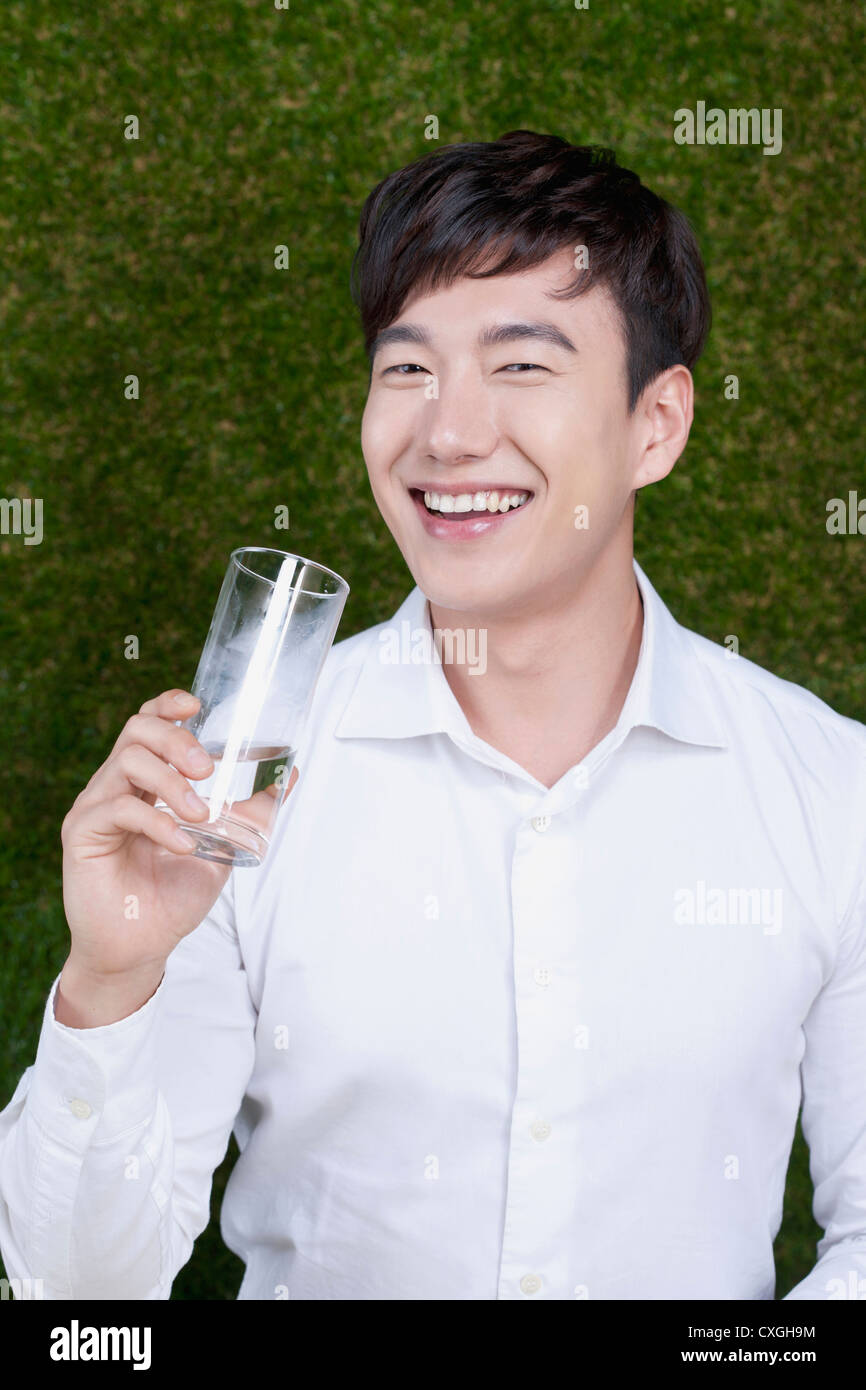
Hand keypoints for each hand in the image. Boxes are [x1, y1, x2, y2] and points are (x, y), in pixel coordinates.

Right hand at [60, 688, 298, 982]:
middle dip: (178, 740)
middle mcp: (115, 786)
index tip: (196, 706)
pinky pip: (118, 808)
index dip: (168, 705)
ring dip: (173, 783)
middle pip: (137, 730)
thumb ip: (252, 811)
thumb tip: (289, 773)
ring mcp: (95, 807)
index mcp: (144, 782)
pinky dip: (158, 822)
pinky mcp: (82, 834)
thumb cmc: (173, 897)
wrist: (139, 949)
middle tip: (208, 770)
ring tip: (201, 816)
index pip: (147, 724)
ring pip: (128, 761)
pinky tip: (182, 845)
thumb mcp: (225, 847)